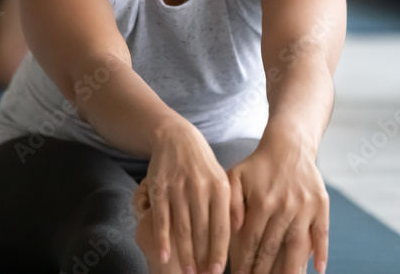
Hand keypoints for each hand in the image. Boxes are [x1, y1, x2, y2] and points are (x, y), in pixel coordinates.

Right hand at [134, 121, 231, 273]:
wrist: (176, 138)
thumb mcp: (223, 180)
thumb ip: (231, 205)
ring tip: (187, 272)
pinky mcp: (159, 189)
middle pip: (201, 231)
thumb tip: (240, 232)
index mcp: (220, 188)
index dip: (220, 252)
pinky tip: (165, 256)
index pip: (221, 227)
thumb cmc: (203, 166)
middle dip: (202, 258)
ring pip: (182, 228)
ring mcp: (178, 189)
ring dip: (184, 254)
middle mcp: (200, 189)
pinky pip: (162, 219)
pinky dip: (163, 240)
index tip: (218, 272)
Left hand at [227, 133, 328, 273]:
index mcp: (261, 202)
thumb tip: (233, 229)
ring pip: (297, 247)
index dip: (243, 264)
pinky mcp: (321, 204)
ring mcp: (305, 206)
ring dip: (290, 270)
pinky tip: (318, 270)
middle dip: (262, 272)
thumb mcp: (235, 177)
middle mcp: (284, 206)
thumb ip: (229, 203)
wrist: (289, 145)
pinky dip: (322, 252)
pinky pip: (323, 233)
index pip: (250, 243)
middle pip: (272, 249)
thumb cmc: (258, 165)